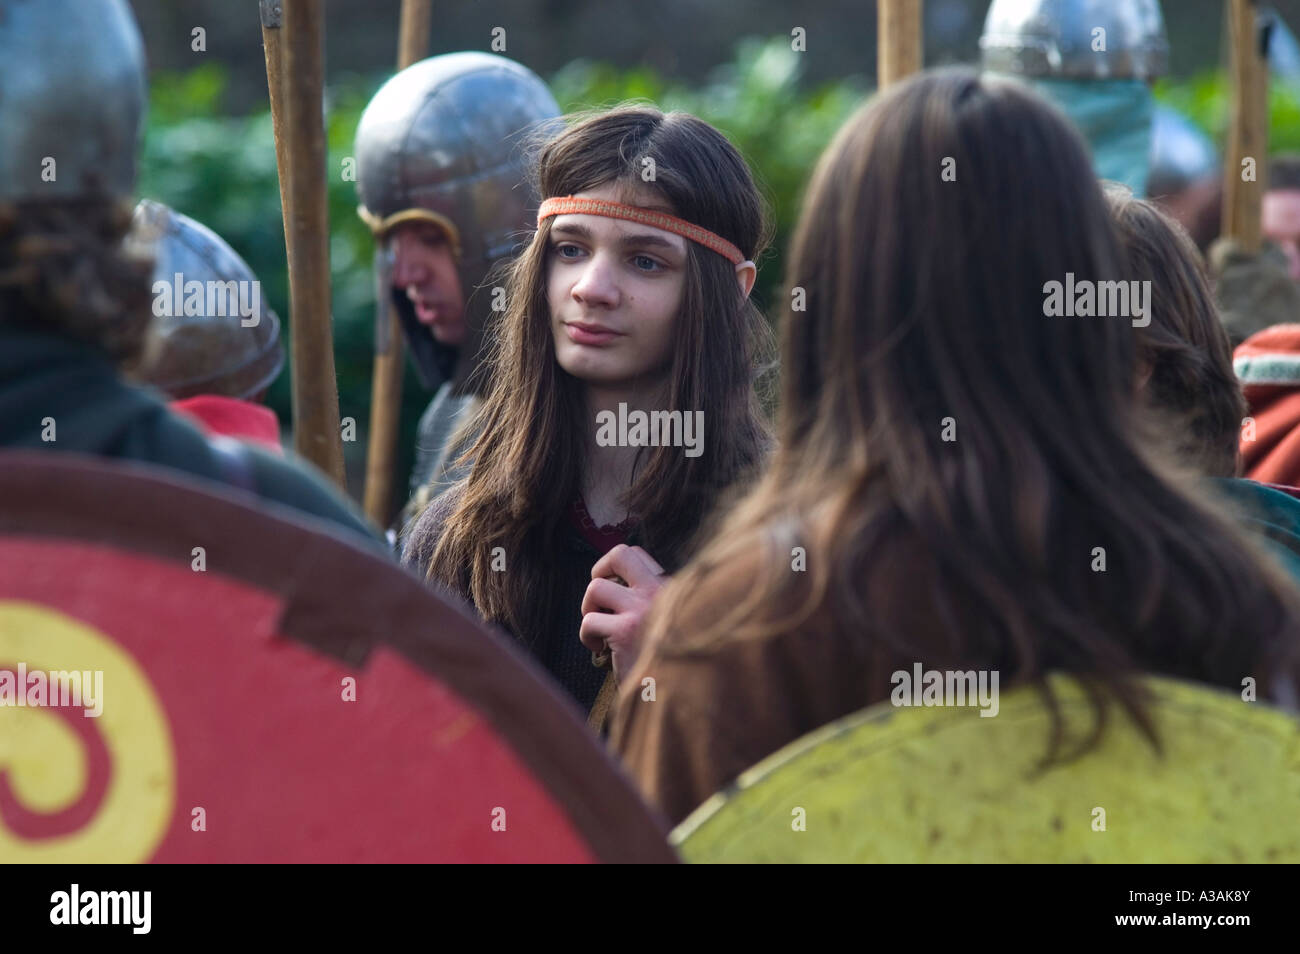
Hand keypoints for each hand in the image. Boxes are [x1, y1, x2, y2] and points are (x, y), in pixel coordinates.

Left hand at [580, 544, 667, 679]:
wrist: (683, 695)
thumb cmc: (673, 663)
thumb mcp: (673, 621)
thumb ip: (654, 601)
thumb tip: (617, 587)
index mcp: (672, 587)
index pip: (638, 554)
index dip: (617, 568)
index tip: (616, 590)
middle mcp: (660, 591)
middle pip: (619, 554)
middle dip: (599, 570)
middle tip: (600, 597)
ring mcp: (642, 608)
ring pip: (596, 588)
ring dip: (589, 608)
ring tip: (598, 627)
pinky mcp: (624, 631)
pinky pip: (589, 621)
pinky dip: (587, 635)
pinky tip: (598, 648)